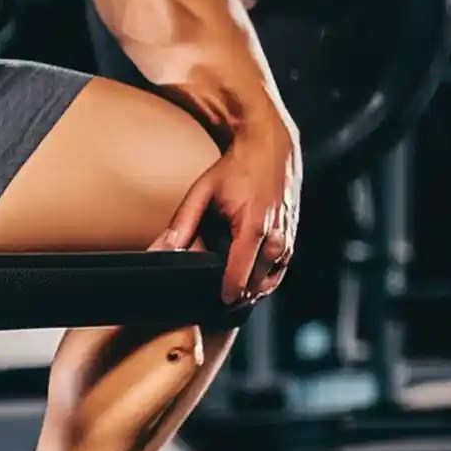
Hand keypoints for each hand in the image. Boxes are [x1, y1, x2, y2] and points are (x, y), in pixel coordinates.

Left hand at [166, 120, 301, 304]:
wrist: (272, 148)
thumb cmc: (237, 168)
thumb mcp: (203, 193)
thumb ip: (181, 226)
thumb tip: (159, 250)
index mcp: (254, 227)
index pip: (239, 277)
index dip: (223, 294)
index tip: (208, 302)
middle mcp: (276, 238)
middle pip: (254, 286)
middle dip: (233, 296)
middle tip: (210, 300)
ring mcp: (288, 241)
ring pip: (268, 283)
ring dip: (248, 291)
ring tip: (224, 292)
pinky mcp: (292, 241)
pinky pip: (277, 273)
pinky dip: (261, 280)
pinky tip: (244, 280)